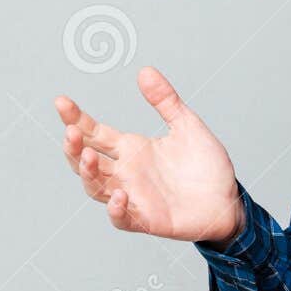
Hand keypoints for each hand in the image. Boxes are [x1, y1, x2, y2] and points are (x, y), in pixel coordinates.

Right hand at [55, 66, 243, 244]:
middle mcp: (126, 173)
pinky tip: (119, 196)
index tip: (61, 101)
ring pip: (96, 188)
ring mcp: (134, 197)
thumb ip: (166, 101)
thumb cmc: (206, 166)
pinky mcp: (148, 220)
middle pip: (86, 161)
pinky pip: (123, 218)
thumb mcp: (188, 126)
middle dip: (74, 147)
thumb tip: (145, 70)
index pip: (94, 133)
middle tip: (70, 132)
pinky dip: (117, 209)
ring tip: (88, 156)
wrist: (229, 201)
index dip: (76, 118)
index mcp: (131, 149)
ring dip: (88, 174)